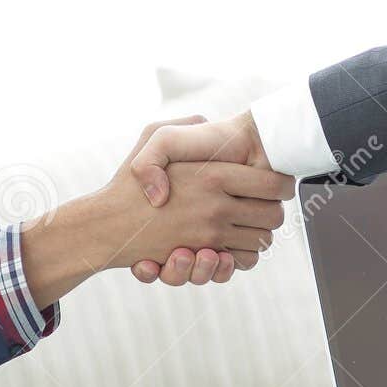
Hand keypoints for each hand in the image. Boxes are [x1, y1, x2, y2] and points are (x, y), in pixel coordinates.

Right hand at [18, 117, 294, 305]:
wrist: (105, 226)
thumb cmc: (129, 182)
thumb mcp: (155, 137)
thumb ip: (185, 125)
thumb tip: (209, 122)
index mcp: (213, 175)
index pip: (275, 184)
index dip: (281, 184)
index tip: (274, 184)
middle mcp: (216, 207)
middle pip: (274, 216)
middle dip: (272, 214)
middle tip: (256, 207)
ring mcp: (211, 237)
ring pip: (260, 243)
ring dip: (254, 238)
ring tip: (236, 227)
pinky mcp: (203, 260)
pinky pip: (239, 263)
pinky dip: (236, 261)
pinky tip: (220, 253)